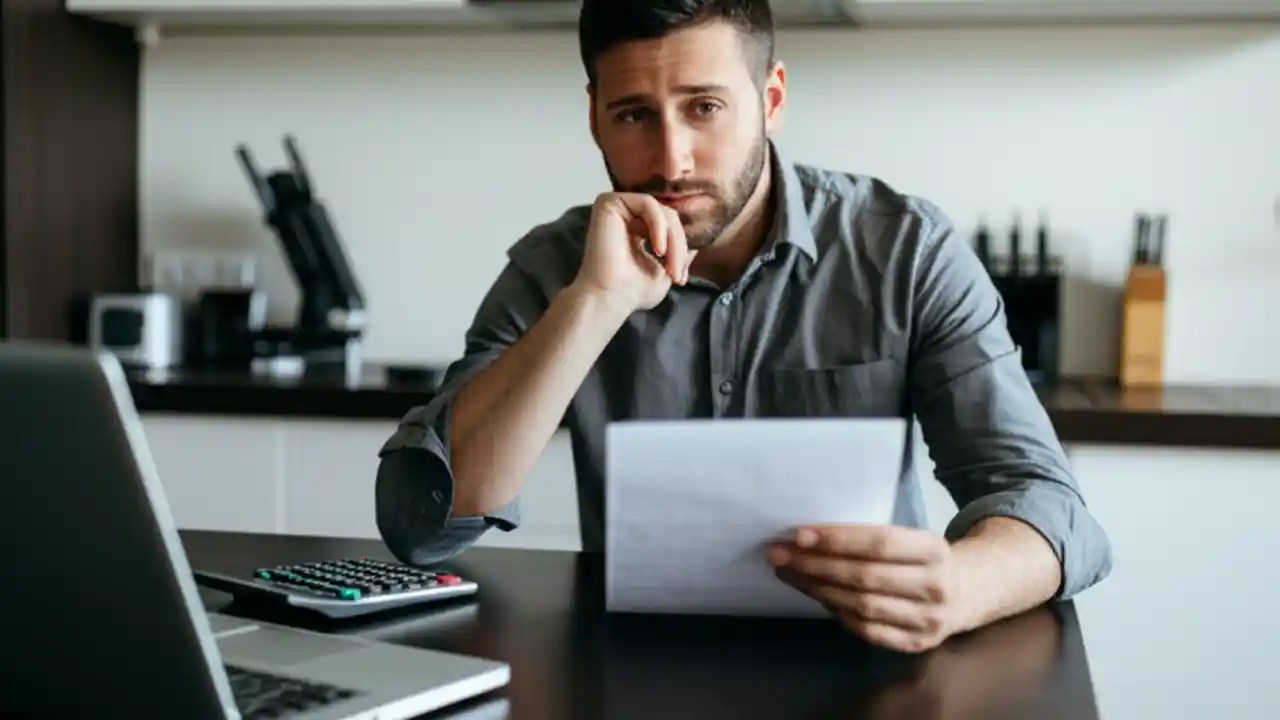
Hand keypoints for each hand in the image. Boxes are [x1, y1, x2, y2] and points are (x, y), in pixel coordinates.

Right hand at [573, 192, 696, 313]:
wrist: (609, 299)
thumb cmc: (633, 291)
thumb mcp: (666, 271)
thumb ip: (678, 254)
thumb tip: (695, 246)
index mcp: (635, 228)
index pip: (669, 226)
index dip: (680, 249)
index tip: (680, 279)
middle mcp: (624, 215)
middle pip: (669, 217)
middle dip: (679, 247)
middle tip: (677, 276)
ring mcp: (616, 207)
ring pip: (662, 211)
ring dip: (673, 241)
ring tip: (669, 268)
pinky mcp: (609, 203)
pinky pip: (648, 204)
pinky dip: (659, 226)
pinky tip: (658, 250)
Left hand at [768, 524, 966, 653]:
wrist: (973, 590)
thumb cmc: (927, 558)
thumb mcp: (914, 536)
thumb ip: (873, 537)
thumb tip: (810, 537)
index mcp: (933, 549)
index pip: (878, 543)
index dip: (836, 540)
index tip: (799, 535)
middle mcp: (934, 586)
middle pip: (864, 577)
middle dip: (815, 565)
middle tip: (779, 555)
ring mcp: (928, 619)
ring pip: (861, 606)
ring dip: (818, 589)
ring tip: (791, 574)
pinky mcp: (917, 643)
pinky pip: (867, 630)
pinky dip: (838, 613)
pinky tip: (819, 597)